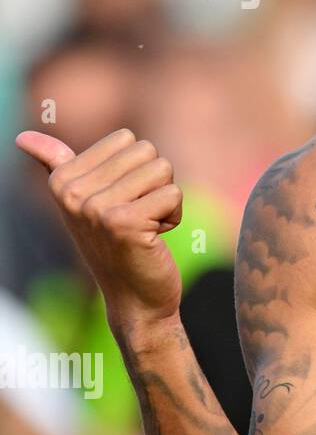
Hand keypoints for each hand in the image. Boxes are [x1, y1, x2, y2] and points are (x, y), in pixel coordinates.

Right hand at [15, 128, 183, 330]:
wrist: (132, 298)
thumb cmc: (113, 244)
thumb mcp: (81, 201)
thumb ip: (56, 164)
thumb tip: (22, 136)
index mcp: (61, 179)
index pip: (125, 138)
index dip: (135, 169)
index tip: (121, 201)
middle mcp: (72, 192)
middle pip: (146, 151)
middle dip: (154, 182)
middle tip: (137, 216)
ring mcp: (95, 209)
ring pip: (162, 169)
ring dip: (165, 199)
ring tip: (145, 226)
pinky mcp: (124, 223)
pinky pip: (173, 194)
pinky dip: (174, 216)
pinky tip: (154, 238)